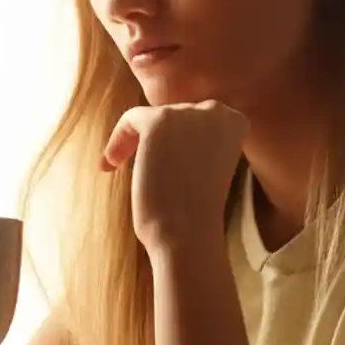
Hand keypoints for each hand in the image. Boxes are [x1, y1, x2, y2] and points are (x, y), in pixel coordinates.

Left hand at [102, 99, 248, 257]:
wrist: (188, 234)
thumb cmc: (193, 211)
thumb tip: (166, 127)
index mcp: (234, 121)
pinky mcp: (160, 121)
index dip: (172, 140)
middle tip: (141, 174)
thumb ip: (192, 140)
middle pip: (171, 114)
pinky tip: (110, 165)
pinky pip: (131, 120)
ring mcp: (188, 114)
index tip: (161, 164)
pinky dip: (117, 141)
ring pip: (150, 118)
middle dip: (152, 142)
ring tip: (119, 167)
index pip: (193, 117)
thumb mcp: (204, 166)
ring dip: (133, 143)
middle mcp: (216, 110)